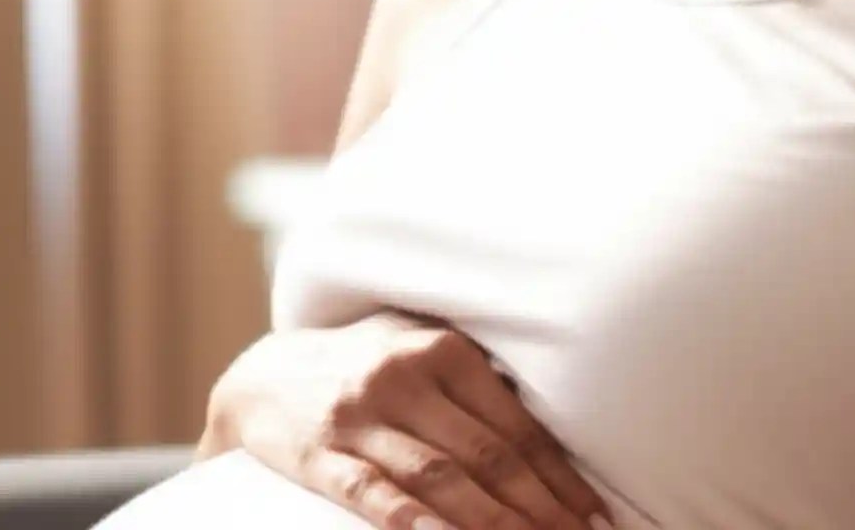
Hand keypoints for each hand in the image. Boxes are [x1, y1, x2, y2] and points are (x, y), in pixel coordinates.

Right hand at [200, 313, 612, 529]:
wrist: (258, 379)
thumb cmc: (359, 364)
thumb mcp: (416, 343)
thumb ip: (472, 369)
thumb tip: (546, 414)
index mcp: (441, 348)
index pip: (517, 424)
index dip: (561, 475)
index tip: (595, 513)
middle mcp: (405, 377)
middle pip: (490, 456)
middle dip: (543, 508)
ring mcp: (362, 418)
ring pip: (444, 480)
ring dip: (498, 523)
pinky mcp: (323, 456)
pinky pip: (379, 498)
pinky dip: (422, 526)